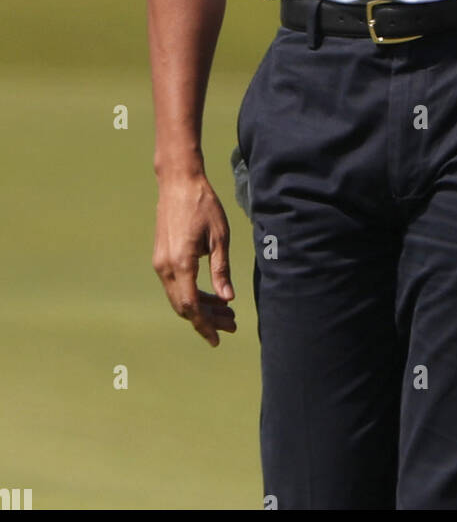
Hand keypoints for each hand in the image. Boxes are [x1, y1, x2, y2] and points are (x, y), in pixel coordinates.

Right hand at [153, 171, 236, 346]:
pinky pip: (175, 285)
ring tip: (226, 311)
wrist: (178, 183)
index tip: (218, 338)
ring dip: (200, 308)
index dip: (205, 325)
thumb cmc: (203, 205)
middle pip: (184, 306)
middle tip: (231, 324)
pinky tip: (212, 295)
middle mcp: (165, 266)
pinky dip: (192, 294)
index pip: (191, 305)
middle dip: (206, 319)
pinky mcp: (161, 257)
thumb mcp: (219, 237)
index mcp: (181, 263)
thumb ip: (221, 269)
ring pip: (179, 297)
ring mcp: (160, 262)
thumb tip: (227, 298)